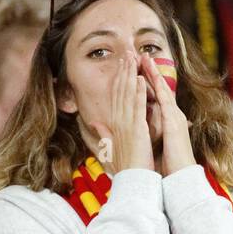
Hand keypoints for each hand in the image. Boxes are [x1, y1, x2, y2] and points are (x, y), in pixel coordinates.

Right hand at [83, 51, 153, 173]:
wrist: (131, 181)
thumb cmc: (125, 166)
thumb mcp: (111, 146)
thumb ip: (103, 133)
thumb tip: (92, 123)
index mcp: (114, 123)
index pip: (117, 96)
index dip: (119, 78)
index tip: (122, 64)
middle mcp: (118, 121)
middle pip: (120, 90)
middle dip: (124, 70)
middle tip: (127, 52)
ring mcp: (126, 124)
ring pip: (127, 94)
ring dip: (130, 75)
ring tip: (133, 58)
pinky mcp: (135, 129)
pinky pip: (136, 107)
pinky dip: (137, 92)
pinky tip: (139, 78)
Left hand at [141, 54, 194, 175]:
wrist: (180, 177)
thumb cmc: (169, 165)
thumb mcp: (155, 146)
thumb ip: (147, 135)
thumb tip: (138, 130)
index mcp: (167, 121)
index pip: (155, 97)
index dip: (146, 83)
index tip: (136, 70)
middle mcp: (172, 116)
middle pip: (159, 89)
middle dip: (149, 71)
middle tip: (139, 55)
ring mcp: (174, 117)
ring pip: (163, 90)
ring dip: (154, 73)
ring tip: (144, 58)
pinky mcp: (174, 122)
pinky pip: (165, 100)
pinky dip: (157, 88)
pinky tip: (150, 76)